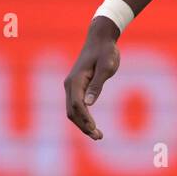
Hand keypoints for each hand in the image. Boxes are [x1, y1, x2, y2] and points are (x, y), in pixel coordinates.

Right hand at [63, 18, 121, 138]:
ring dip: (82, 124)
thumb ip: (97, 85)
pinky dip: (82, 118)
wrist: (100, 39)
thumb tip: (89, 104)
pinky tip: (92, 125)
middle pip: (72, 111)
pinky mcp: (76, 87)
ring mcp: (71, 86)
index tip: (95, 129)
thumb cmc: (105, 51)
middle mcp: (70, 84)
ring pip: (72, 111)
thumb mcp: (106, 67)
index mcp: (76, 80)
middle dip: (83, 126)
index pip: (77, 104)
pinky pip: (75, 106)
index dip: (85, 119)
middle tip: (98, 137)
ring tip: (97, 135)